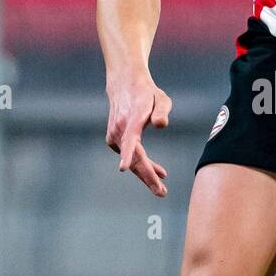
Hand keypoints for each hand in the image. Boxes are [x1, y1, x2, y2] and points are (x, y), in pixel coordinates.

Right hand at [105, 72, 170, 196]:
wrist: (123, 82)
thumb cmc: (146, 91)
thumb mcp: (160, 97)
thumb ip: (162, 111)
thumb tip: (161, 125)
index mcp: (132, 119)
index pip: (130, 138)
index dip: (127, 154)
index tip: (123, 168)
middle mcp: (120, 128)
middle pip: (133, 156)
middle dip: (147, 176)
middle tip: (161, 192)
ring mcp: (114, 134)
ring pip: (132, 159)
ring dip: (146, 173)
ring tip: (161, 188)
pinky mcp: (113, 138)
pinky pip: (129, 155)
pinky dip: (141, 164)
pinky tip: (155, 171)